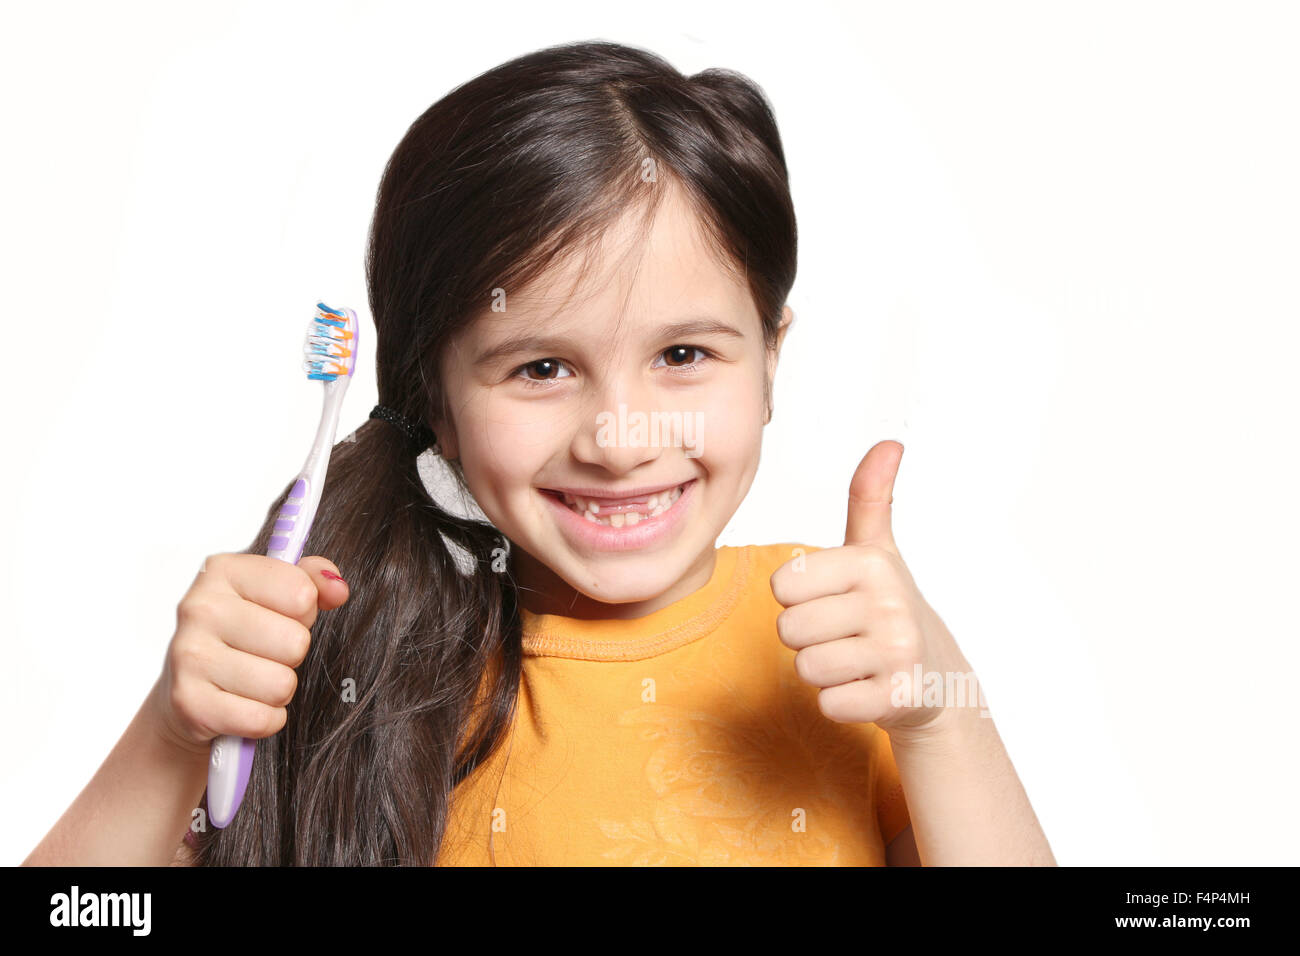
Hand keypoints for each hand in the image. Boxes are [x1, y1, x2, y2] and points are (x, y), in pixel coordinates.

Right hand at [150, 553, 348, 755]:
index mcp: (223, 570)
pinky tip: (243, 705)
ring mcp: (189, 656)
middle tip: (267, 655)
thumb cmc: (242, 635)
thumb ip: (312, 579)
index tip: (282, 617)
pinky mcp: (190, 704)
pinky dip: (265, 719)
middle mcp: (200, 608)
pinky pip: (262, 719)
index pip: (302, 593)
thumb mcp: (275, 593)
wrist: (188, 691)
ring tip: (254, 681)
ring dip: (279, 691)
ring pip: (281, 684)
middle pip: (296, 642)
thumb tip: (338, 590)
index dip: (305, 612)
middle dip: (292, 656)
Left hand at [770, 440, 976, 739]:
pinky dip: (839, 703)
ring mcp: (898, 653)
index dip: (798, 599)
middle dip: (808, 638)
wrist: (939, 677)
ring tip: (855, 661)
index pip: (783, 586)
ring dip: (823, 672)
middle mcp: (889, 604)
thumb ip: (870, 497)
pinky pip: (828, 704)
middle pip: (789, 630)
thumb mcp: (879, 550)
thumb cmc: (890, 608)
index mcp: (872, 563)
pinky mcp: (898, 699)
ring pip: (807, 669)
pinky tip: (868, 689)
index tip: (832, 600)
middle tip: (844, 636)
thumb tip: (890, 442)